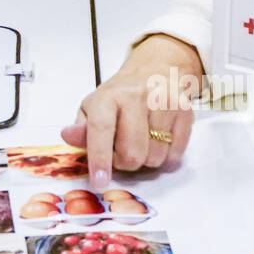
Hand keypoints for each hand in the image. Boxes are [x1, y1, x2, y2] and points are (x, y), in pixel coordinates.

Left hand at [61, 34, 202, 186]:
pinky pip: (175, 155)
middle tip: (122, 149)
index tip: (99, 181)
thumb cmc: (119, 97)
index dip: (100, 158)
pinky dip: (165, 156)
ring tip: (142, 139)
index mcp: (109, 96)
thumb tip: (68, 136)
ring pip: (154, 158)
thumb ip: (82, 128)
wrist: (154, 72)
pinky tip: (160, 138)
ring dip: (146, 159)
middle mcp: (137, 96)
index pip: (102, 129)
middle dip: (124, 162)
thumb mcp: (93, 108)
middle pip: (131, 153)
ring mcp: (164, 102)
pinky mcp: (185, 111)